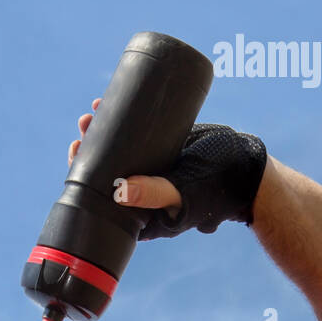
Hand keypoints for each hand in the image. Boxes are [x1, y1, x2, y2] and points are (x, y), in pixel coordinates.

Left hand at [68, 98, 267, 237]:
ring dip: (102, 132)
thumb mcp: (182, 191)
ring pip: (119, 152)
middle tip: (83, 126)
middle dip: (90, 148)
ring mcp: (152, 172)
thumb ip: (153, 193)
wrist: (247, 167)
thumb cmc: (216, 188)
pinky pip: (137, 137)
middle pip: (106, 171)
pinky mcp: (163, 150)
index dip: (83, 174)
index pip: (101, 197)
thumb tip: (119, 191)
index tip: (75, 151)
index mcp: (139, 214)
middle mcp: (142, 195)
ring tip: (92, 112)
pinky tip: (109, 105)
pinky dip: (123, 121)